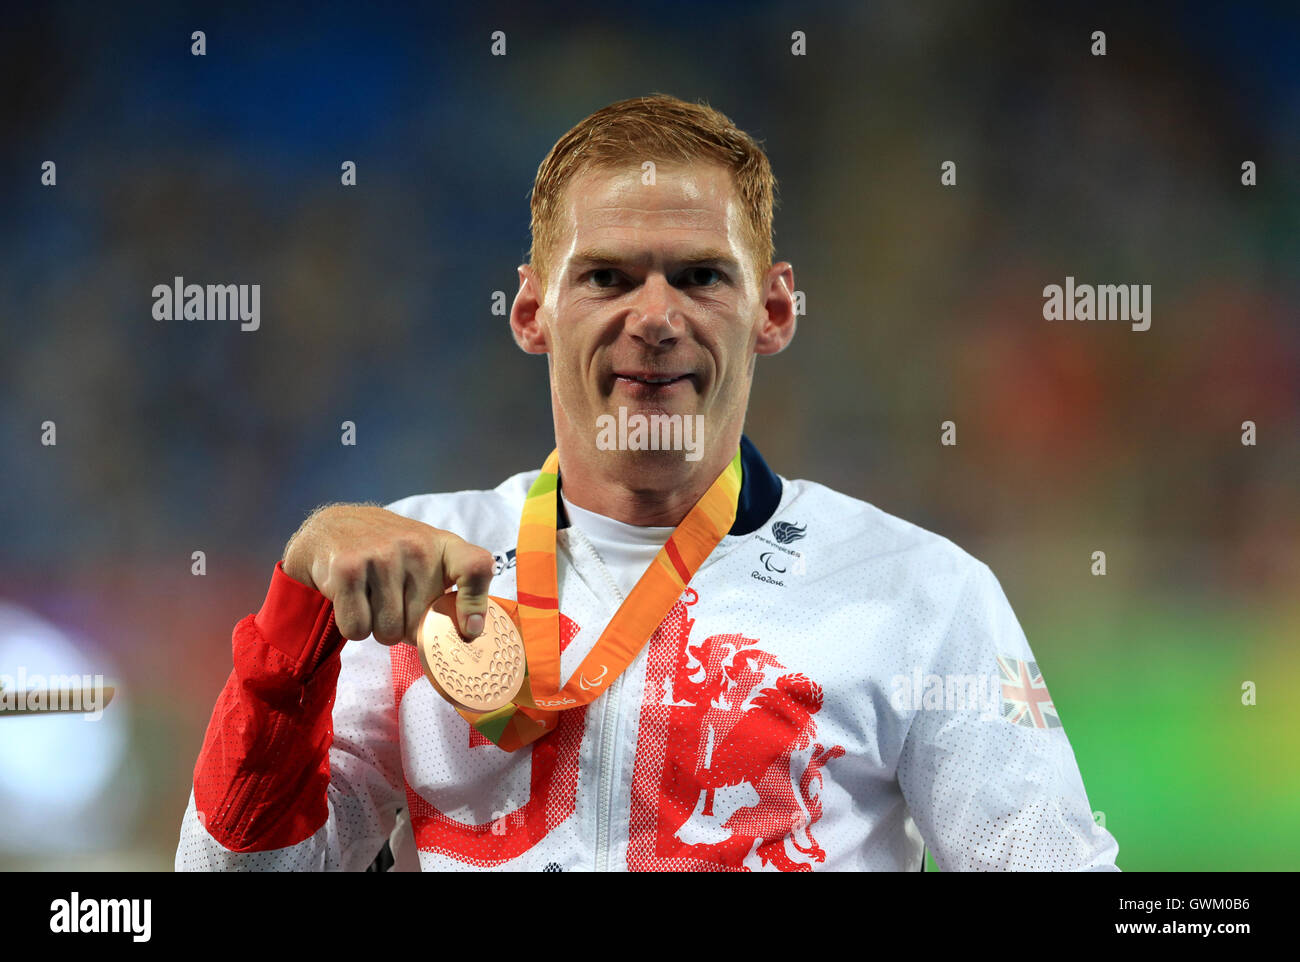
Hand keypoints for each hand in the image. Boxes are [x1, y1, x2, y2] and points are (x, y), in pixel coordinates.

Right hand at [282, 504, 494, 644]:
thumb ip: (452, 592)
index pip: (475, 567)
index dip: (476, 604)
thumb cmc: (390, 555)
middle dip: (406, 627)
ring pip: (388, 633)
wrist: (333, 529)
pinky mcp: (348, 569)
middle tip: (394, 603)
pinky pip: (358, 629)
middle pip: (422, 625)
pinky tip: (352, 599)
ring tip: (371, 598)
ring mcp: (381, 556)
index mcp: (444, 545)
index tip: (469, 632)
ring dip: (378, 628)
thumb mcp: (429, 560)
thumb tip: (468, 635)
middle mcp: (416, 546)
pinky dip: (353, 626)